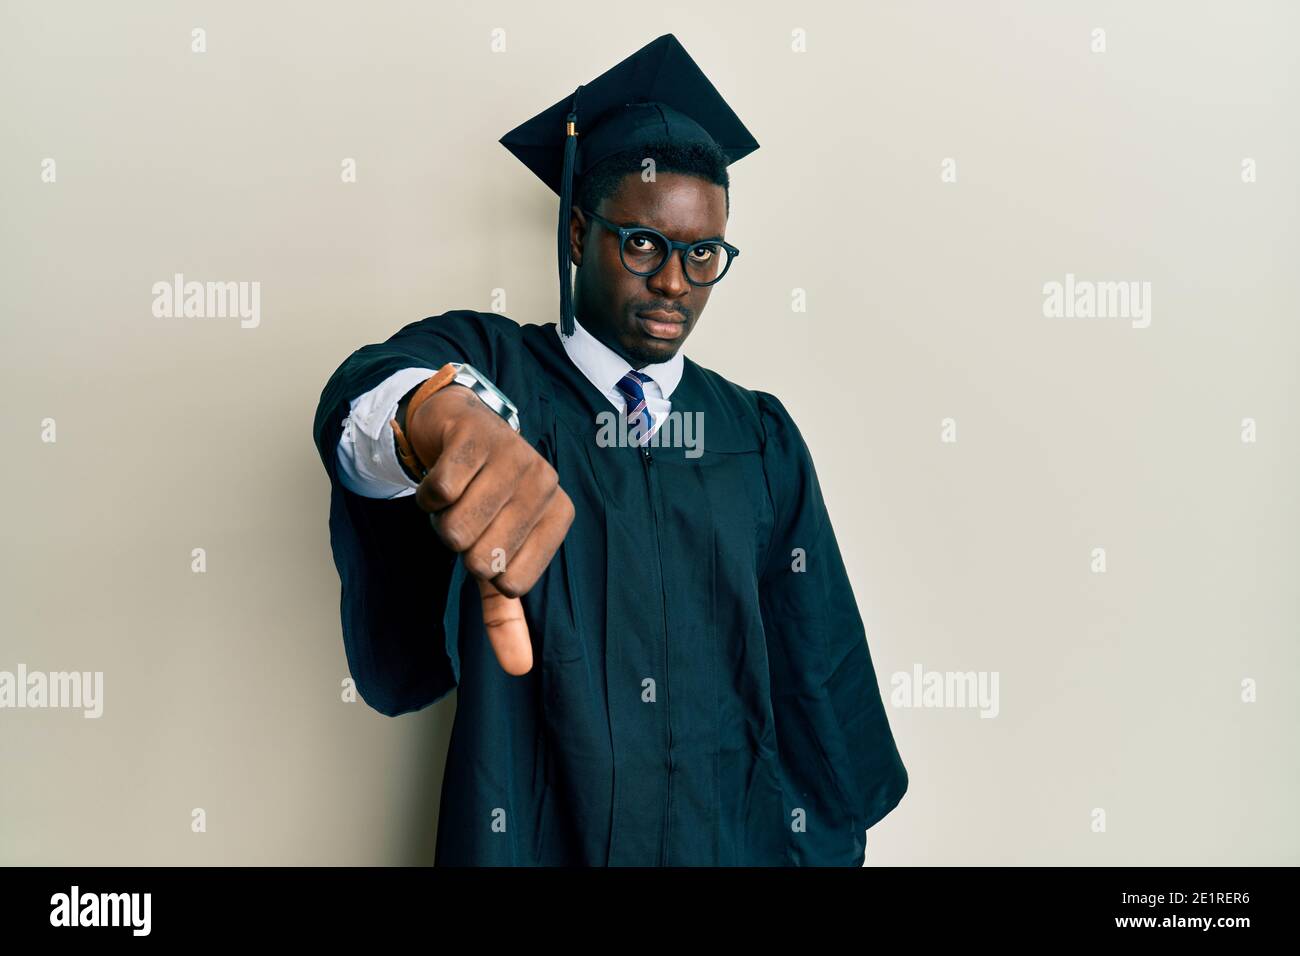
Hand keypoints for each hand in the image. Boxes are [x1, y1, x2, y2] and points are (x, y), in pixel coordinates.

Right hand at [406, 384, 573, 675]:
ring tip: (457, 497)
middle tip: (469, 515)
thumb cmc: (484, 500)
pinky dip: (427, 493)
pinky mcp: (477, 436)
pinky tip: (443, 476)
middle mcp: (545, 482)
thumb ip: (507, 616)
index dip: (484, 569)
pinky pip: (437, 492)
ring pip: (455, 527)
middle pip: (479, 557)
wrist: (460, 429)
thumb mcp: (497, 558)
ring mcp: (513, 455)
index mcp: (558, 516)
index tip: (488, 538)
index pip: (511, 583)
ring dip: (441, 519)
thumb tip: (519, 670)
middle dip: (460, 543)